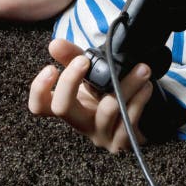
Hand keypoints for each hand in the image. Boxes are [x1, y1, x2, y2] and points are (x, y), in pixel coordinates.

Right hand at [28, 39, 153, 152]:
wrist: (139, 123)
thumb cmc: (108, 96)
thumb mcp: (91, 76)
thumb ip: (73, 58)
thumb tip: (55, 44)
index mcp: (69, 107)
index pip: (39, 106)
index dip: (38, 90)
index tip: (51, 68)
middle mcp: (81, 123)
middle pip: (63, 108)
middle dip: (71, 81)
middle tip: (84, 61)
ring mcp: (100, 135)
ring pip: (107, 110)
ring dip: (126, 85)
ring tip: (141, 69)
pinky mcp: (122, 141)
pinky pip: (129, 120)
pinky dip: (140, 99)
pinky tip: (146, 87)